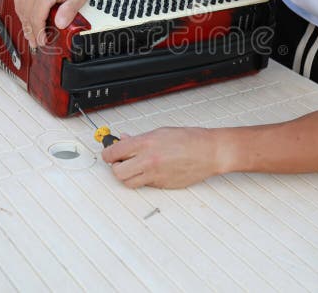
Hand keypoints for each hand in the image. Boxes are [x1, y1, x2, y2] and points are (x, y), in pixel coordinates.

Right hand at [13, 0, 94, 46]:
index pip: (37, 16)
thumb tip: (59, 24)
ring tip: (30, 35)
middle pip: (27, 13)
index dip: (38, 32)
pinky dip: (21, 11)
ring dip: (25, 23)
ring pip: (20, 7)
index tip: (42, 42)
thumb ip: (70, 10)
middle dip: (31, 31)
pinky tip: (26, 20)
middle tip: (35, 43)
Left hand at [101, 127, 221, 188]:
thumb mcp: (161, 132)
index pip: (115, 152)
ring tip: (133, 167)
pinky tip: (151, 170)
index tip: (108, 153)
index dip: (108, 153)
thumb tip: (124, 139)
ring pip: (129, 183)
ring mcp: (156, 175)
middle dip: (115, 167)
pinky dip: (144, 179)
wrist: (210, 152)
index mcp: (146, 144)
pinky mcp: (163, 185)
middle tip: (119, 162)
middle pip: (118, 172)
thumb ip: (139, 139)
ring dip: (127, 176)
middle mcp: (149, 161)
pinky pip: (146, 185)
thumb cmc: (190, 139)